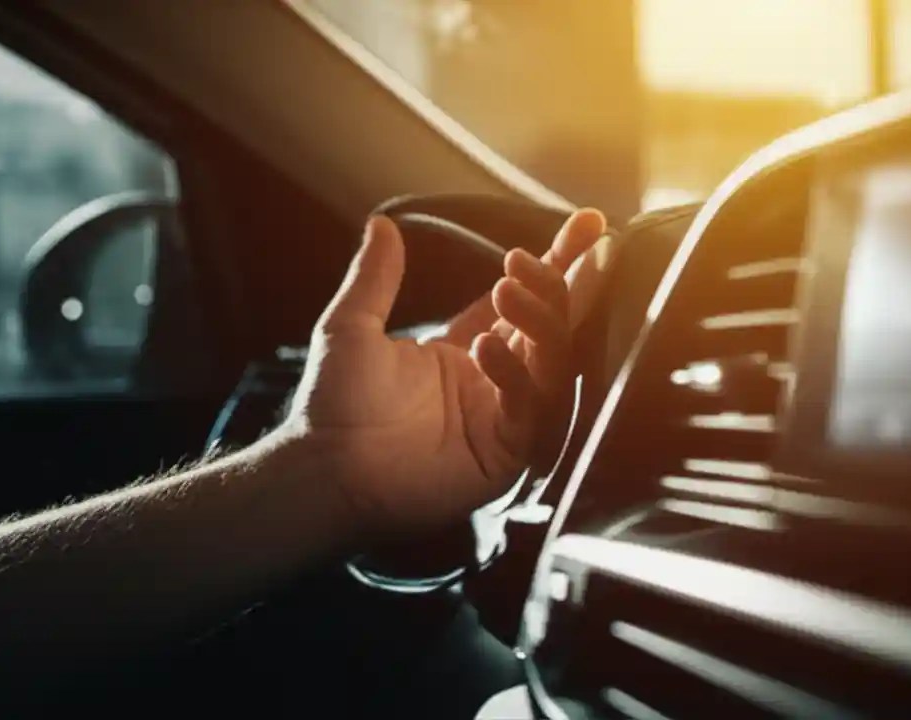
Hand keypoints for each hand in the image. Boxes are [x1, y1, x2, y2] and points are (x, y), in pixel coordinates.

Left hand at [282, 209, 605, 538]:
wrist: (324, 471)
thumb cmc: (333, 407)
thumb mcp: (351, 328)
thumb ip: (375, 278)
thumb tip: (381, 225)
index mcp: (469, 349)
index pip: (526, 299)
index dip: (558, 261)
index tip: (586, 224)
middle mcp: (496, 380)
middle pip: (553, 326)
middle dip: (571, 284)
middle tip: (579, 247)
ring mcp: (504, 418)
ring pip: (552, 364)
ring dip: (543, 320)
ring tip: (510, 289)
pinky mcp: (505, 453)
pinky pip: (530, 410)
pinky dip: (516, 375)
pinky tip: (488, 346)